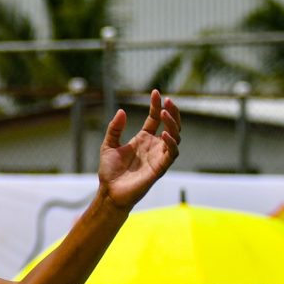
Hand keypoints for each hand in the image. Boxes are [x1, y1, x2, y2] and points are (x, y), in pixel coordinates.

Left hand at [97, 90, 180, 209]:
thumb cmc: (110, 171)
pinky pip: (172, 153)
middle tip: (168, 100)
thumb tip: (121, 111)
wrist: (109, 191)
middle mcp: (154, 146)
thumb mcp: (108, 145)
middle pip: (170, 125)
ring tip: (165, 112)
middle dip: (171, 112)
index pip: (154, 119)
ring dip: (173, 124)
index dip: (156, 105)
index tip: (156, 92)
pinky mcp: (161, 167)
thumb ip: (114, 129)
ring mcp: (159, 156)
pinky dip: (171, 143)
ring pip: (175, 136)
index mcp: (143, 139)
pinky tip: (165, 134)